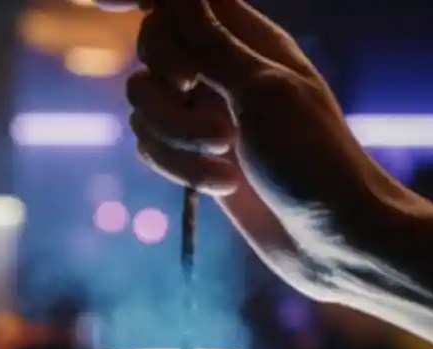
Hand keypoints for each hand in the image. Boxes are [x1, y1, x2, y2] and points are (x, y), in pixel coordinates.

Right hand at [124, 0, 426, 301]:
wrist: (334, 240)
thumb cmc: (314, 159)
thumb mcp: (261, 92)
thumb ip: (210, 39)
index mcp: (249, 39)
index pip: (180, 1)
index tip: (97, 3)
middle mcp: (224, 71)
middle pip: (151, 47)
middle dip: (164, 80)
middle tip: (194, 94)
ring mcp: (208, 116)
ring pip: (144, 103)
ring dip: (175, 135)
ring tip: (224, 158)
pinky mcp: (195, 160)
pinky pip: (150, 147)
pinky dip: (178, 168)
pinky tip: (223, 187)